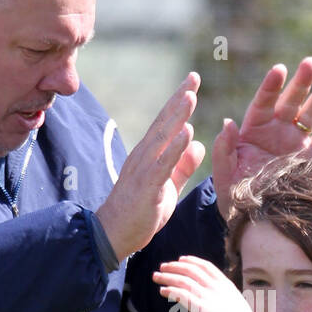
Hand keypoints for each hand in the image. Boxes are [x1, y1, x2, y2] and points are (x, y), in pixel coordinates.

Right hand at [96, 73, 206, 260]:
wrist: (113, 235)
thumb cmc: (139, 212)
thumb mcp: (168, 186)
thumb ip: (182, 166)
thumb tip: (198, 144)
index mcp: (149, 155)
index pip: (166, 124)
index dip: (179, 103)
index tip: (192, 82)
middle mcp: (144, 156)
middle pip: (164, 122)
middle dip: (179, 99)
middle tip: (194, 77)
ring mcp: (143, 169)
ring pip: (162, 137)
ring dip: (177, 116)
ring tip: (190, 95)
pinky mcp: (147, 186)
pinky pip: (162, 164)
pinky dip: (174, 148)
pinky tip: (186, 133)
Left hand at [153, 255, 257, 311]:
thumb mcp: (235, 302)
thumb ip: (223, 295)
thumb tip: (214, 296)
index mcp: (224, 284)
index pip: (206, 266)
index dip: (192, 261)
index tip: (181, 259)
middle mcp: (215, 287)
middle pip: (191, 270)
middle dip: (175, 266)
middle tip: (162, 266)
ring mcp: (208, 297)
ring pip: (183, 281)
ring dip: (168, 277)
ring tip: (156, 277)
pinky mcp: (200, 308)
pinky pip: (182, 295)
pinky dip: (171, 291)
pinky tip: (163, 291)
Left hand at [211, 56, 311, 217]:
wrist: (252, 216)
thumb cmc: (232, 193)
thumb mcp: (223, 173)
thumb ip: (223, 149)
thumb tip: (227, 123)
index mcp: (253, 129)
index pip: (263, 102)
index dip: (271, 86)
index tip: (280, 70)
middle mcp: (276, 130)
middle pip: (290, 101)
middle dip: (301, 82)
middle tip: (310, 62)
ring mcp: (294, 142)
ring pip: (310, 114)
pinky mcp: (310, 158)